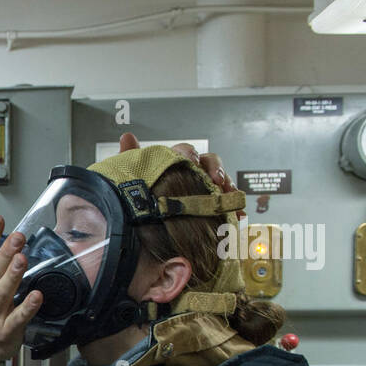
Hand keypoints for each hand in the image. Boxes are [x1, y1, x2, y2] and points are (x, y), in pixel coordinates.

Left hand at [119, 132, 244, 220]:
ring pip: (222, 184)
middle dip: (215, 170)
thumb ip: (131, 158)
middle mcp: (192, 174)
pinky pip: (227, 206)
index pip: (185, 152)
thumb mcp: (133, 179)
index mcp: (174, 164)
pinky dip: (234, 210)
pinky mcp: (210, 209)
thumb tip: (127, 136)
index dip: (190, 155)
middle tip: (216, 181)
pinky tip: (238, 216)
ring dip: (228, 188)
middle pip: (209, 164)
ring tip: (230, 197)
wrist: (141, 229)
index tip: (191, 161)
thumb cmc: (139, 198)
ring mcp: (203, 191)